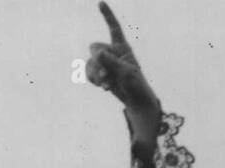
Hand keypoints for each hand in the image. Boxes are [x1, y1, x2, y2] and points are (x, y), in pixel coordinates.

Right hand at [87, 3, 161, 143]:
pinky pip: (88, 71)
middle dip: (97, 63)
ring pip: (90, 62)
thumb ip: (111, 62)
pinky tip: (102, 87)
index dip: (108, 15)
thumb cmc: (136, 85)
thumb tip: (98, 52)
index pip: (114, 28)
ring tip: (105, 85)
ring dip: (95, 74)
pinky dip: (93, 79)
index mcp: (122, 48)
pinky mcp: (100, 73)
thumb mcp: (126, 73)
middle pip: (94, 48)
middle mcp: (112, 52)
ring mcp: (105, 63)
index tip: (100, 2)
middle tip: (106, 76)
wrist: (136, 101)